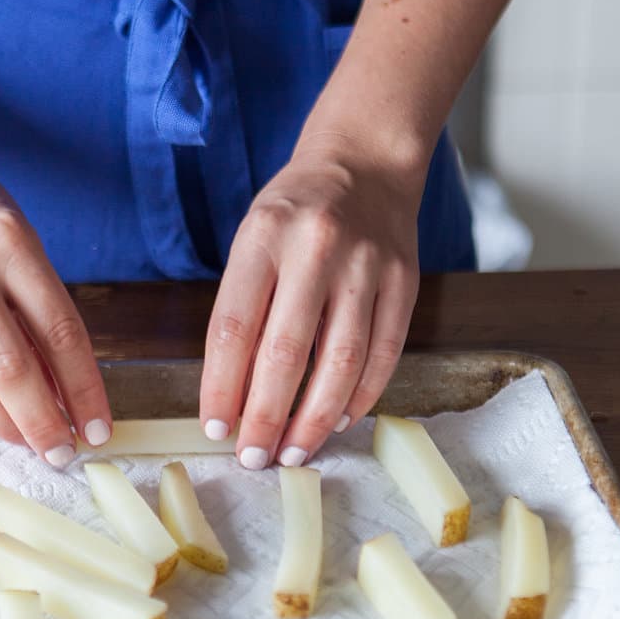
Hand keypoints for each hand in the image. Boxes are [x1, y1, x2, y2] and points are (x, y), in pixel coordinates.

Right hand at [0, 130, 111, 464]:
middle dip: (44, 422)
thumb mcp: (13, 231)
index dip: (84, 388)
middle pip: (12, 367)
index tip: (99, 427)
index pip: (59, 330)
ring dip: (7, 424)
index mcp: (8, 242)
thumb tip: (66, 381)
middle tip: (65, 453)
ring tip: (33, 442)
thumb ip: (36, 299)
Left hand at [199, 135, 422, 468]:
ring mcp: (366, 265)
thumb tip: (234, 393)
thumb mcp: (252, 238)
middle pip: (286, 352)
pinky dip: (362, 394)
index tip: (215, 429)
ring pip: (340, 361)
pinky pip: (385, 352)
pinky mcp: (405, 280)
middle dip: (265, 416)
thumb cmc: (295, 210)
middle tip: (253, 458)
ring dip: (315, 418)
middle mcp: (316, 249)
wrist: (366, 161)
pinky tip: (340, 420)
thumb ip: (244, 305)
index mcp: (264, 236)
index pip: (235, 326)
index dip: (222, 386)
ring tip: (294, 452)